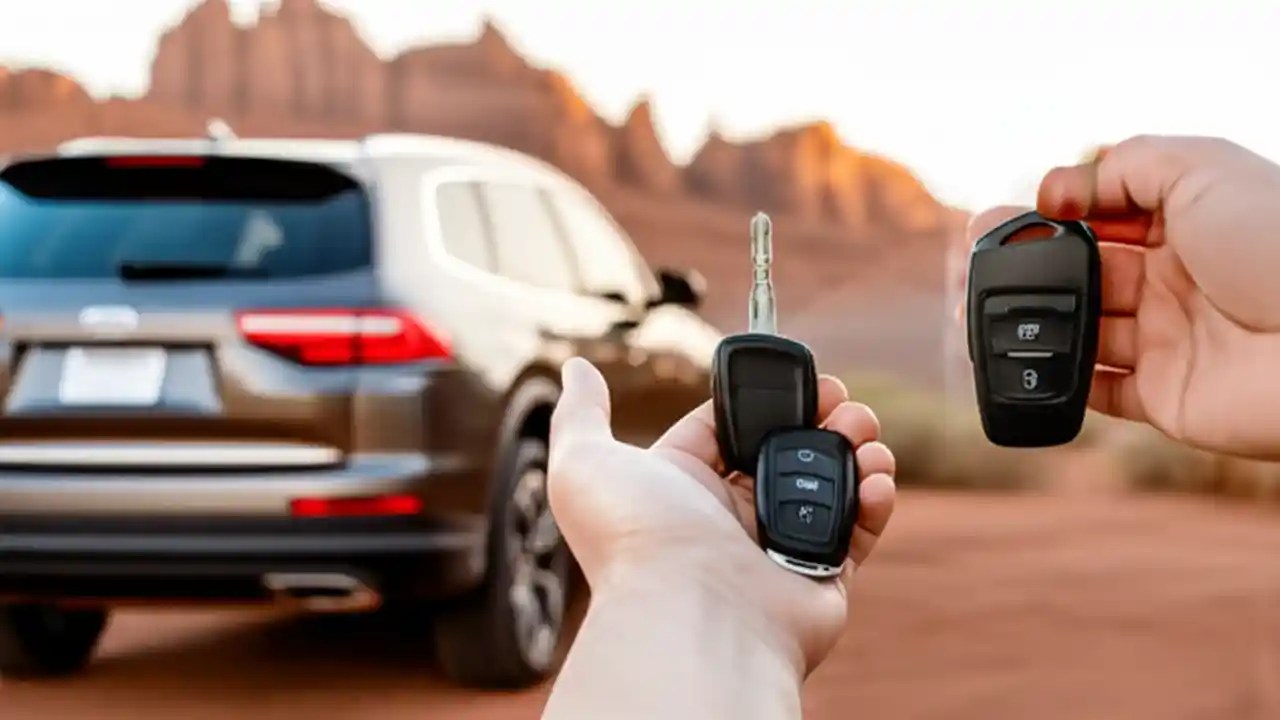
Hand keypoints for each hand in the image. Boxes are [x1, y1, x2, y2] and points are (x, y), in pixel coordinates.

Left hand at [547, 357, 895, 674]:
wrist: (692, 615)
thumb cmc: (636, 541)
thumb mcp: (585, 462)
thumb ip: (581, 414)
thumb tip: (574, 369)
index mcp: (680, 486)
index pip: (730, 428)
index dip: (764, 398)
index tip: (796, 376)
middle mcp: (727, 518)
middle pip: (786, 451)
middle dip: (821, 417)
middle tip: (843, 399)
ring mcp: (776, 547)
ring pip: (828, 485)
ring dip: (855, 449)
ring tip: (864, 432)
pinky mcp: (819, 577)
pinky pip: (856, 532)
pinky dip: (875, 501)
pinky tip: (875, 477)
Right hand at [956, 135, 1279, 459]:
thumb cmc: (1278, 247)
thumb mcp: (1202, 169)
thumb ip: (1122, 165)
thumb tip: (1052, 193)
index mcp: (1183, 224)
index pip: (1101, 214)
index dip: (1053, 213)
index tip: (1012, 215)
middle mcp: (1172, 281)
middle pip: (1080, 272)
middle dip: (1027, 266)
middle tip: (979, 263)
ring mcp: (1164, 340)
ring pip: (1077, 330)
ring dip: (1030, 322)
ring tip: (987, 312)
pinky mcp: (1162, 396)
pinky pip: (1095, 391)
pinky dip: (1056, 380)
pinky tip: (1019, 363)